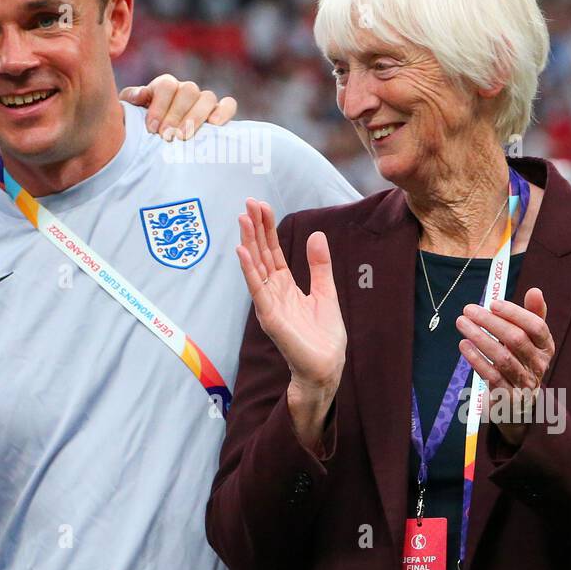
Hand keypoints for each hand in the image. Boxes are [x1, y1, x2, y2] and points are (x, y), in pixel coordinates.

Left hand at [119, 73, 235, 140]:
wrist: (155, 144)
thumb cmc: (142, 127)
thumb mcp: (131, 113)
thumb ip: (131, 100)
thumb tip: (141, 95)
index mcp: (165, 87)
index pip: (167, 85)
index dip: (160, 105)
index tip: (152, 129)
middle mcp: (186, 90)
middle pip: (189, 90)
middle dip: (177, 114)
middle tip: (167, 136)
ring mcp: (204, 101)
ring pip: (208, 97)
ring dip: (196, 117)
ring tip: (184, 137)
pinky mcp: (219, 113)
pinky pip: (229, 104)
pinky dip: (224, 112)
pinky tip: (214, 125)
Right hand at [235, 199, 345, 400]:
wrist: (327, 367)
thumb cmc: (324, 336)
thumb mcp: (326, 292)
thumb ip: (319, 265)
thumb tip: (317, 235)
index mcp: (285, 286)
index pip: (272, 251)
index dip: (267, 228)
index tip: (261, 206)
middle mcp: (273, 292)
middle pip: (261, 254)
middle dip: (255, 228)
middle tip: (249, 202)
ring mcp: (269, 304)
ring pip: (256, 268)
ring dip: (248, 243)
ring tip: (243, 219)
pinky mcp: (270, 318)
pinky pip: (257, 290)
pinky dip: (249, 271)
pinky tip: (243, 252)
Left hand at [457, 288, 554, 446]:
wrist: (519, 405)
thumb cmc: (521, 362)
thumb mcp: (530, 340)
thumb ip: (532, 315)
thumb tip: (535, 291)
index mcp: (546, 348)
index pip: (537, 327)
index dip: (515, 313)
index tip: (492, 303)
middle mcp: (539, 365)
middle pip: (517, 340)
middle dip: (491, 322)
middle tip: (468, 309)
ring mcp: (524, 383)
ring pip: (502, 358)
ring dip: (480, 337)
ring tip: (461, 323)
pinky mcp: (507, 397)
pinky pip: (491, 376)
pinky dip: (476, 359)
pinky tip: (463, 345)